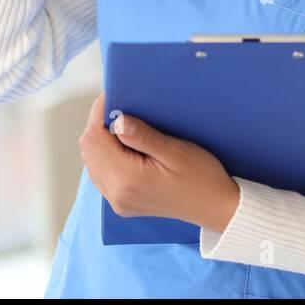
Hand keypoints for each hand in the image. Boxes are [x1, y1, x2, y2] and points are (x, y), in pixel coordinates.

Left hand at [79, 94, 241, 232]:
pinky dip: (106, 156)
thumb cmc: (201, 177)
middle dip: (98, 125)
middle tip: (119, 109)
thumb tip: (117, 120)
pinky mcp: (122, 203)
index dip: (99, 114)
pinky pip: (101, 174)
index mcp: (128, 179)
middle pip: (89, 150)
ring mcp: (117, 201)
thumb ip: (143, 136)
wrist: (215, 208)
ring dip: (101, 141)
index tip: (111, 97)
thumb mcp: (175, 151)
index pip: (95, 139)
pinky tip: (123, 147)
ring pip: (91, 161)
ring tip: (123, 127)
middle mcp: (117, 193)